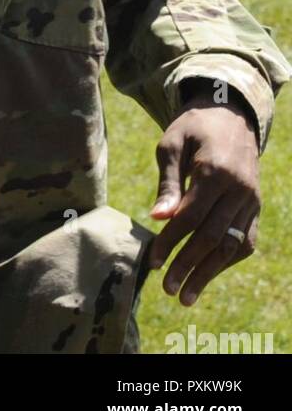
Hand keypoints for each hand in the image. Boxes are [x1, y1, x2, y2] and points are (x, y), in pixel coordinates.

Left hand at [146, 94, 261, 305]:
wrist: (230, 115)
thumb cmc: (193, 128)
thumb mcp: (171, 144)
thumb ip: (167, 183)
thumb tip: (158, 218)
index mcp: (215, 171)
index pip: (190, 216)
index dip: (171, 241)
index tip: (153, 261)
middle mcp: (239, 189)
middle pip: (212, 236)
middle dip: (188, 265)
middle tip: (167, 288)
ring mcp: (252, 200)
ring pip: (232, 245)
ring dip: (209, 273)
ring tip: (186, 295)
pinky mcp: (256, 207)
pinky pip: (245, 241)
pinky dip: (227, 260)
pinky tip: (207, 274)